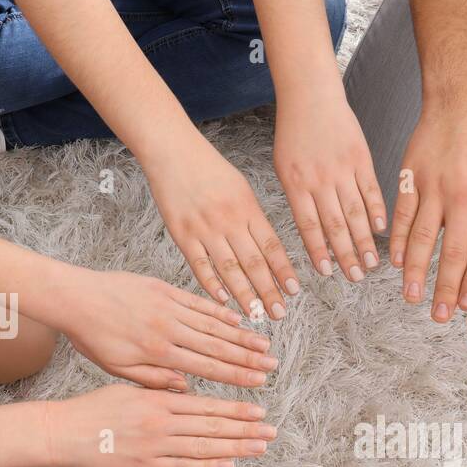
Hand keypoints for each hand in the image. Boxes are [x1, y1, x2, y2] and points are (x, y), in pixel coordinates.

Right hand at [43, 384, 274, 466]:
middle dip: (245, 429)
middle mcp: (161, 421)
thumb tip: (185, 389)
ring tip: (259, 448)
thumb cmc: (93, 409)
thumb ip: (158, 390)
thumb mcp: (128, 389)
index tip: (259, 411)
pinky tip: (228, 466)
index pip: (207, 405)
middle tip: (272, 432)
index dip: (236, 409)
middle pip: (212, 425)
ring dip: (235, 448)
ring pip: (204, 446)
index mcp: (158, 399)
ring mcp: (154, 445)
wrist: (61, 431)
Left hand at [59, 269, 277, 390]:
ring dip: (241, 335)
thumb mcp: (118, 368)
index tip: (258, 383)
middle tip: (272, 366)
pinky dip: (220, 311)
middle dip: (248, 358)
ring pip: (213, 324)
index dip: (236, 376)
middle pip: (218, 346)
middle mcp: (170, 329)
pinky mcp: (164, 289)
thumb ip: (153, 379)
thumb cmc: (93, 337)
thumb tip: (185, 388)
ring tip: (264, 345)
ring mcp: (169, 306)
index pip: (207, 367)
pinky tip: (238, 318)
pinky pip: (198, 302)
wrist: (75, 297)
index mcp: (159, 353)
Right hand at [147, 139, 299, 320]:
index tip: (294, 291)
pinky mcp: (182, 235)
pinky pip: (200, 266)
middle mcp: (229, 221)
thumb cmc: (209, 169)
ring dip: (245, 295)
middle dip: (269, 291)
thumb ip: (254, 218)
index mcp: (248, 208)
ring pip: (229, 270)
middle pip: (254, 263)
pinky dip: (212, 284)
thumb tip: (270, 249)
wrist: (173, 151)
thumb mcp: (241, 188)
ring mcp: (205, 229)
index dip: (283, 271)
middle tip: (280, 314)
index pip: (271, 246)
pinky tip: (223, 300)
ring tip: (256, 314)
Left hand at [274, 87, 385, 281]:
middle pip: (335, 226)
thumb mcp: (285, 167)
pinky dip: (377, 211)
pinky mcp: (361, 158)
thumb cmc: (294, 133)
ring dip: (364, 241)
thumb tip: (314, 234)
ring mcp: (342, 169)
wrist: (311, 95)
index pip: (310, 226)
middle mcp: (320, 180)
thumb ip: (299, 198)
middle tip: (356, 276)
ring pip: (355, 213)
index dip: (319, 252)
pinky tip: (382, 230)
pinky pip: (370, 190)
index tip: (328, 272)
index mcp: (296, 184)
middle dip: (346, 255)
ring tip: (372, 263)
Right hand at [391, 107, 466, 321]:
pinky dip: (400, 243)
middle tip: (439, 317)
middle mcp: (466, 196)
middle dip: (446, 290)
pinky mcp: (411, 177)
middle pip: (455, 253)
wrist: (462, 101)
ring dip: (418, 274)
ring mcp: (436, 187)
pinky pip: (403, 217)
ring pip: (424, 240)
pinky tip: (398, 264)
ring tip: (413, 298)